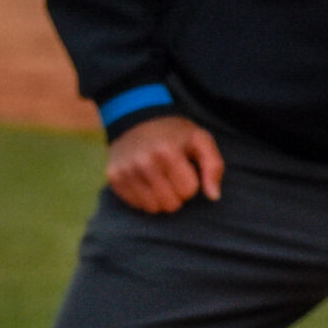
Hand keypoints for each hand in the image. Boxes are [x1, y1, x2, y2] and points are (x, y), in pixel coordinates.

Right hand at [106, 115, 223, 213]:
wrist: (136, 119)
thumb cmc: (174, 134)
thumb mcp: (200, 140)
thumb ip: (214, 166)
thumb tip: (214, 196)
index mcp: (168, 151)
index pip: (188, 190)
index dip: (191, 182)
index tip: (185, 169)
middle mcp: (144, 162)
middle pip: (171, 204)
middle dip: (176, 193)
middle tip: (172, 176)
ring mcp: (126, 171)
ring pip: (153, 208)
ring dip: (160, 198)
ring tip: (159, 179)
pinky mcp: (113, 177)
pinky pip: (136, 205)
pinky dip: (144, 197)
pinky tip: (145, 181)